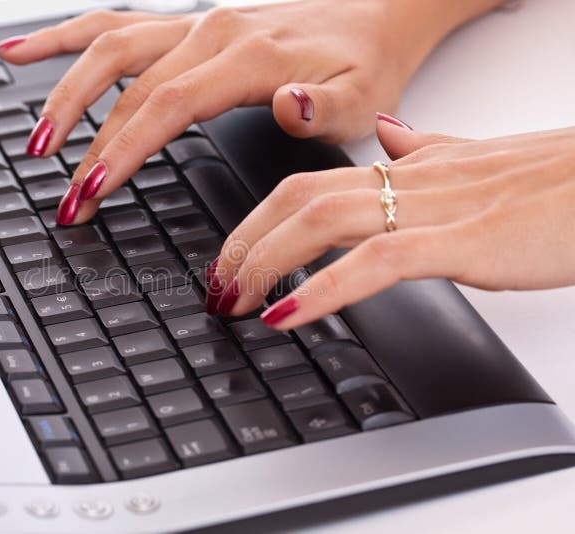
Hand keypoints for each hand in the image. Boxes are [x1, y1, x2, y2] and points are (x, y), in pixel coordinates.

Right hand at [0, 1, 500, 223]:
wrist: (371, 19)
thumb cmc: (363, 66)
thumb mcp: (363, 99)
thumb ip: (326, 108)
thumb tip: (289, 104)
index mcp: (247, 57)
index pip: (165, 105)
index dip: (121, 148)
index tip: (92, 190)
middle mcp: (209, 32)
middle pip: (128, 87)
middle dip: (88, 146)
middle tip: (67, 200)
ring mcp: (190, 24)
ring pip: (107, 47)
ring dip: (64, 93)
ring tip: (37, 142)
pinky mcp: (181, 26)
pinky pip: (110, 24)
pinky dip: (62, 37)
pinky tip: (21, 52)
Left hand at [206, 116, 574, 329]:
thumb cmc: (556, 182)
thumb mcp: (473, 161)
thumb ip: (423, 151)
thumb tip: (385, 137)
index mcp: (405, 168)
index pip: (307, 184)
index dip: (257, 219)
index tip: (233, 257)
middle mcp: (406, 180)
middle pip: (296, 198)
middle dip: (243, 243)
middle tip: (215, 287)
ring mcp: (431, 207)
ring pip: (321, 219)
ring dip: (264, 263)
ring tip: (232, 301)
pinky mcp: (461, 241)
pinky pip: (375, 261)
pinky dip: (322, 289)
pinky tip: (286, 317)